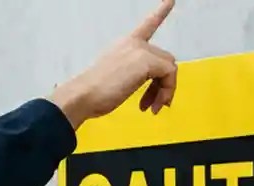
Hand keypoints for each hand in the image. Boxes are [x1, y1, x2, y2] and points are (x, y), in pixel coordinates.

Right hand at [49, 0, 178, 128]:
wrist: (83, 95)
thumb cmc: (94, 92)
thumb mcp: (115, 77)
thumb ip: (132, 74)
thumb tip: (151, 89)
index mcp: (124, 44)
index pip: (147, 25)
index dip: (160, 12)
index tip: (170, 0)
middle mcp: (133, 43)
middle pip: (164, 59)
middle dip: (162, 84)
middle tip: (153, 104)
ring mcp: (140, 50)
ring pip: (169, 68)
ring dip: (165, 90)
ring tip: (154, 108)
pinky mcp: (146, 61)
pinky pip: (169, 75)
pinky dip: (166, 91)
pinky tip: (153, 106)